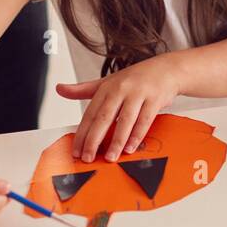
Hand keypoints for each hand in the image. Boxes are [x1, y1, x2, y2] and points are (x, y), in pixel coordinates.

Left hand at [59, 55, 184, 162]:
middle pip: (104, 117)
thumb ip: (83, 89)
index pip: (90, 113)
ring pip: (125, 121)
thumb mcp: (108, 82)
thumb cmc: (136, 79)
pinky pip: (145, 120)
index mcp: (107, 87)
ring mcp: (139, 93)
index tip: (76, 150)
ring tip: (110, 157)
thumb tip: (59, 89)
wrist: (167, 69)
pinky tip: (130, 148)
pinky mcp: (155, 99)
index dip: (82, 133)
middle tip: (88, 157)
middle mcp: (121, 89)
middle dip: (94, 140)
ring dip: (117, 141)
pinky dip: (137, 136)